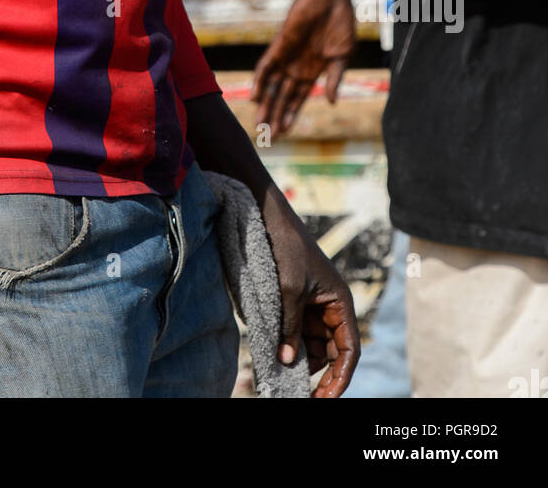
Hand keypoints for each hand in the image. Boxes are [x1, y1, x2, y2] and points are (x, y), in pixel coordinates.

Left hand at [251, 0, 355, 137]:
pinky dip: (260, 80)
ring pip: (272, 85)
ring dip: (265, 104)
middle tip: (266, 137)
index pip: (298, 98)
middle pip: (282, 96)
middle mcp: (296, 65)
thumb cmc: (341, 22)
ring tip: (259, 123)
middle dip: (275, 116)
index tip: (285, 133)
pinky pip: (266, 64)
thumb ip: (335, 78)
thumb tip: (331, 102)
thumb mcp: (343, 55)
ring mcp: (287, 55)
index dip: (291, 114)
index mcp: (312, 70)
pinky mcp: (280, 43)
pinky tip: (254, 96)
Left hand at [263, 192, 359, 397]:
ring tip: (285, 379)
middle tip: (303, 396)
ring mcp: (313, 307)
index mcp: (341, 303)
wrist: (268, 218)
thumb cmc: (286, 249)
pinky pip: (297, 332)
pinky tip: (278, 359)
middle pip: (332, 352)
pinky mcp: (296, 304)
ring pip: (314, 346)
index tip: (326, 399)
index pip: (349, 350)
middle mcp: (331, 307)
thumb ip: (290, 326)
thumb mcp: (289, 290)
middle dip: (320, 374)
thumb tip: (288, 361)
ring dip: (302, 362)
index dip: (341, 377)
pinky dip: (290, 346)